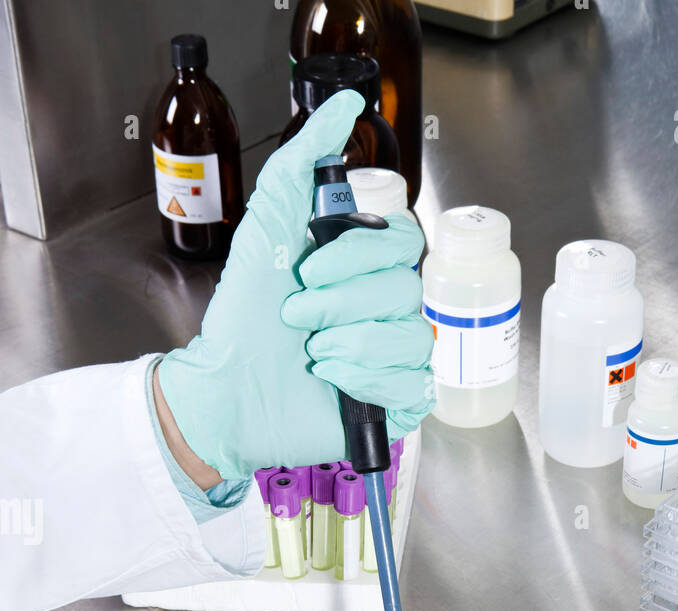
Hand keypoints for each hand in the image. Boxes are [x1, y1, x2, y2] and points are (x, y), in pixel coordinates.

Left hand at [158, 91, 431, 481]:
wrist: (227, 389)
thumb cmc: (242, 319)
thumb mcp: (266, 225)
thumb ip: (302, 160)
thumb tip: (343, 105)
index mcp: (364, 267)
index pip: (404, 240)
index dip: (358, 256)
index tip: (308, 269)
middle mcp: (386, 308)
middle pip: (405, 288)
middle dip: (341, 302)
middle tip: (298, 316)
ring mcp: (396, 356)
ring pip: (410, 336)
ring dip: (350, 343)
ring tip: (314, 353)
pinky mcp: (398, 402)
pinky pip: (413, 383)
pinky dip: (365, 380)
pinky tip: (333, 383)